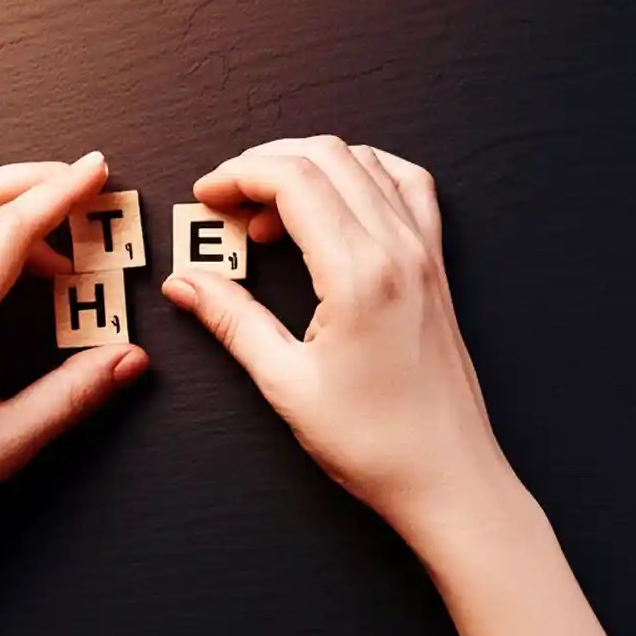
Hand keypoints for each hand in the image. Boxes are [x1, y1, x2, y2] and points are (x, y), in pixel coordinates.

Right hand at [162, 136, 516, 538]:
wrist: (449, 478)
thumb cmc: (375, 443)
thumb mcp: (286, 382)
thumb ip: (232, 321)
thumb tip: (186, 284)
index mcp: (359, 274)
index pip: (293, 179)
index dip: (238, 174)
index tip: (206, 195)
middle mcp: (399, 249)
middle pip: (326, 157)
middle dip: (264, 164)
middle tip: (226, 201)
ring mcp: (425, 252)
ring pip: (364, 163)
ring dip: (309, 168)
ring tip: (271, 215)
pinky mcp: (436, 266)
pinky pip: (407, 186)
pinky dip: (364, 175)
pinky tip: (337, 201)